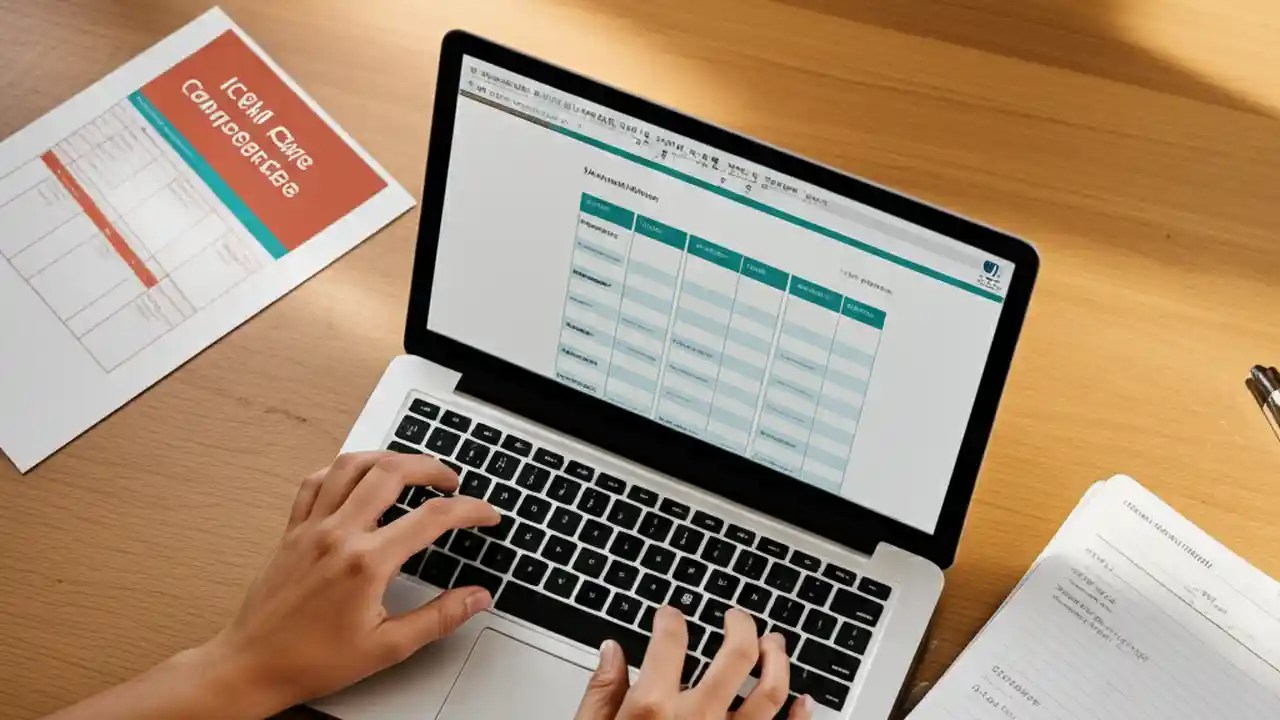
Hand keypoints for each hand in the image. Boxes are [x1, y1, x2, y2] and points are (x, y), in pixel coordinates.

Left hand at [198, 452, 498, 714]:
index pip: (432, 518)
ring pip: (352, 466)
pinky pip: (315, 482)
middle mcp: (338, 535)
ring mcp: (311, 528)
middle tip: (451, 480)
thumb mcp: (388, 647)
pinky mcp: (292, 531)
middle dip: (431, 467)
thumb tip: (476, 598)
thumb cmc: (312, 661)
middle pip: (392, 472)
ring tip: (410, 467)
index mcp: (367, 563)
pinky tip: (356, 479)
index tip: (486, 514)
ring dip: (387, 458)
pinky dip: (341, 471)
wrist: (252, 667)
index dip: (469, 510)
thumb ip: (439, 618)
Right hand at [574, 606, 813, 719]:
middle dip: (742, 625)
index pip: (671, 639)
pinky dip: (800, 716)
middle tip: (736, 616)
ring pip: (772, 692)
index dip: (671, 617)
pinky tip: (803, 700)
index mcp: (653, 709)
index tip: (670, 615)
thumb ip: (602, 693)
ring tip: (773, 643)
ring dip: (778, 660)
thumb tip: (613, 652)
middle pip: (737, 655)